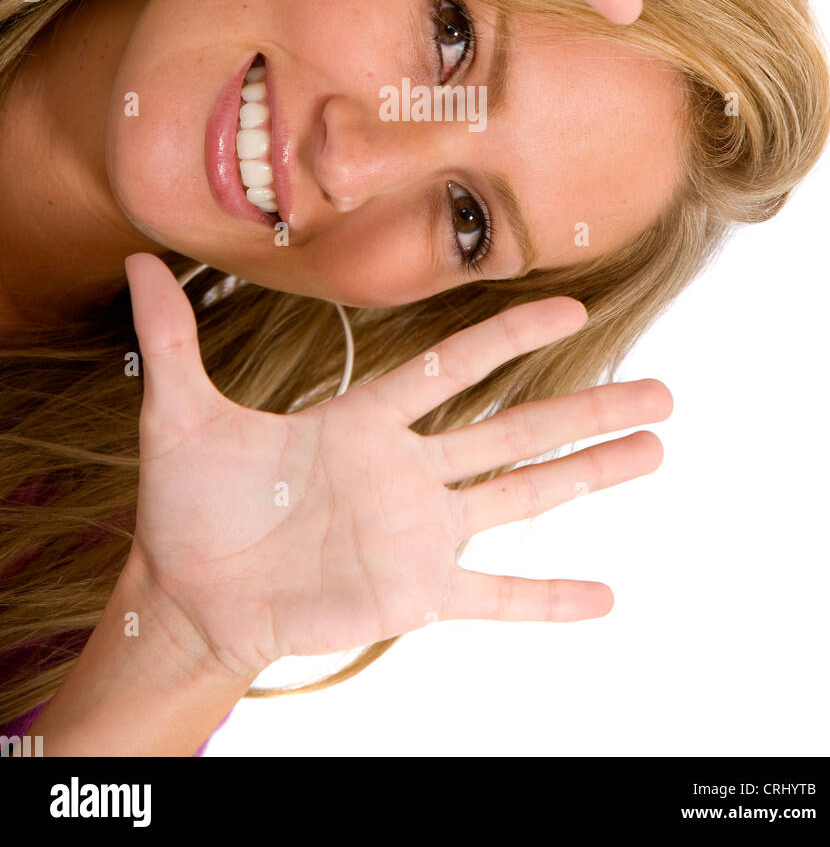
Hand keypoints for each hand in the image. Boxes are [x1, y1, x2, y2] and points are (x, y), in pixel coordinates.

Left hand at [124, 252, 671, 678]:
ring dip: (590, 476)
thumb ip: (172, 337)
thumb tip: (138, 258)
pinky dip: (546, 600)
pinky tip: (605, 597)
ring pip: (521, 497)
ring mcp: (417, 533)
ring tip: (655, 451)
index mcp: (364, 421)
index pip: (453, 367)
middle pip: (515, 430)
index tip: (573, 304)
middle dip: (587, 409)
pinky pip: (493, 598)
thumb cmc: (189, 504)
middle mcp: (406, 471)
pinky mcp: (412, 595)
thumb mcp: (178, 413)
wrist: (185, 595)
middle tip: (663, 391)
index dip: (510, 333)